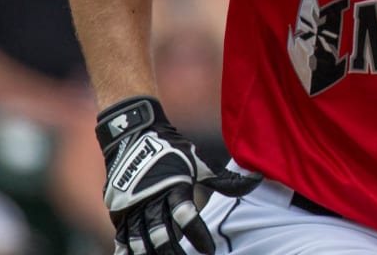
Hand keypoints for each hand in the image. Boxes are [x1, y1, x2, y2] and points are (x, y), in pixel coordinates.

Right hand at [97, 96, 260, 253]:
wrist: (132, 135)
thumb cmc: (171, 151)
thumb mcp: (199, 163)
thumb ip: (225, 180)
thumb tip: (257, 181)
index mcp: (174, 186)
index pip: (186, 216)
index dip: (197, 234)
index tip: (209, 250)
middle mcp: (151, 198)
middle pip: (160, 234)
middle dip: (173, 252)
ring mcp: (132, 206)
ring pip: (139, 240)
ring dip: (150, 254)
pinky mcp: (119, 211)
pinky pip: (122, 238)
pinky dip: (127, 252)